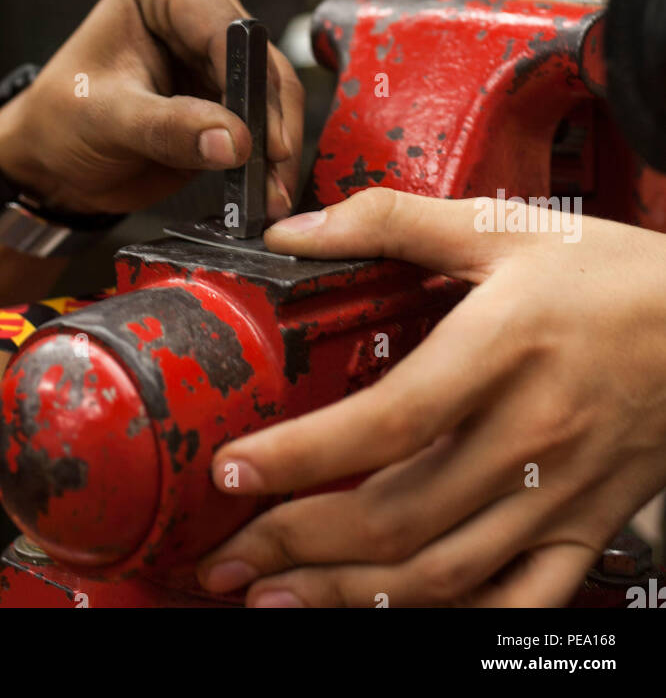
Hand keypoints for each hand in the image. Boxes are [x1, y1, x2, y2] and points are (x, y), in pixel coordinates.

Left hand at [0, 0, 302, 218]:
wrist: (54, 159)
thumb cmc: (60, 119)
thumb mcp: (106, 121)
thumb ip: (169, 128)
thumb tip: (233, 140)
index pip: (223, 27)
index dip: (251, 82)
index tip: (261, 139)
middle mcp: (196, 3)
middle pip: (260, 57)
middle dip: (270, 119)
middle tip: (271, 176)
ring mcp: (216, 45)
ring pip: (274, 89)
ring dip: (276, 142)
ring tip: (271, 192)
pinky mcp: (229, 85)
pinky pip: (266, 115)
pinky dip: (269, 153)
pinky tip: (267, 186)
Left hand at [198, 188, 665, 606]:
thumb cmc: (613, 275)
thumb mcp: (504, 227)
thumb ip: (392, 221)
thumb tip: (297, 229)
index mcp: (501, 350)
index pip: (387, 421)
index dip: (303, 456)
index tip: (234, 469)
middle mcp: (529, 434)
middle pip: (399, 514)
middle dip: (298, 543)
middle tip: (227, 554)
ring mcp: (559, 494)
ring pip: (442, 573)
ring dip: (349, 594)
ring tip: (276, 598)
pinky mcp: (584, 528)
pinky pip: (516, 602)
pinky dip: (451, 622)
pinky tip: (391, 620)